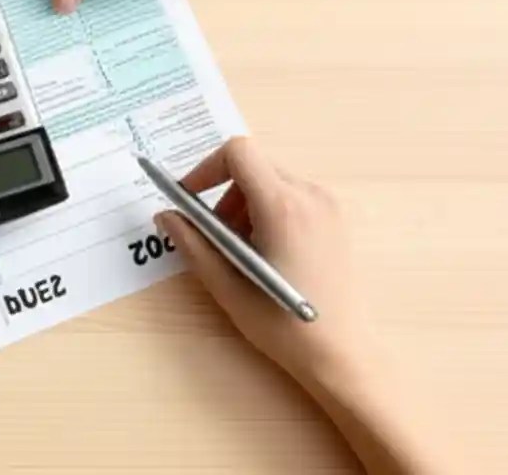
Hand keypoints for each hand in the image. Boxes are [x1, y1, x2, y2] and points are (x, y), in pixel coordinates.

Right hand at [154, 138, 373, 381]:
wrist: (342, 353)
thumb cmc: (282, 325)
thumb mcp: (227, 286)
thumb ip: (193, 244)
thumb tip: (166, 215)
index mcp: (282, 207)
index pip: (238, 153)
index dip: (206, 168)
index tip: (191, 199)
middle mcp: (310, 196)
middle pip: (254, 166)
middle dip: (225, 194)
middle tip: (217, 237)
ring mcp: (329, 206)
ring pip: (272, 181)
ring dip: (246, 205)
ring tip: (244, 250)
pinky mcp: (338, 219)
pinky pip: (293, 196)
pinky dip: (270, 211)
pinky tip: (270, 252)